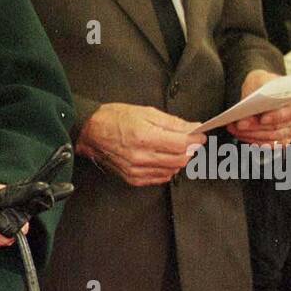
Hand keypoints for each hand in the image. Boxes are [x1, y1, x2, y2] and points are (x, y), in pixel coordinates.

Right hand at [76, 102, 202, 186]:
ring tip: (171, 147)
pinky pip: (160, 178)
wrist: (90, 132)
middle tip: (188, 140)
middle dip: (189, 149)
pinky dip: (166, 168)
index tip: (200, 134)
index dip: (195, 139)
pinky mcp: (134, 179)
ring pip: (173, 170)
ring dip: (178, 159)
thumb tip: (192, 128)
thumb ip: (171, 122)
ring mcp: (137, 170)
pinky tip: (161, 158)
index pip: (182, 144)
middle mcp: (141, 157)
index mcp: (144, 137)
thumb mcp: (145, 112)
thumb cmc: (114, 118)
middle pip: (180, 159)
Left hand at [227, 70, 290, 145]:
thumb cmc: (262, 83)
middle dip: (257, 127)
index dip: (277, 117)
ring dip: (252, 135)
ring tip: (235, 129)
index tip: (262, 119)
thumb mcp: (258, 81)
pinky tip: (241, 134)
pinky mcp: (283, 139)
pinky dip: (253, 140)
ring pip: (273, 138)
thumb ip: (255, 94)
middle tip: (239, 124)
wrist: (262, 88)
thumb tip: (247, 112)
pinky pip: (269, 145)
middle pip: (279, 128)